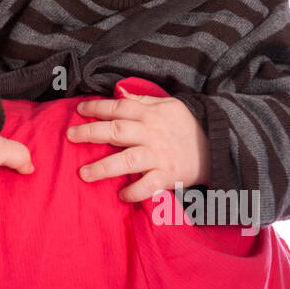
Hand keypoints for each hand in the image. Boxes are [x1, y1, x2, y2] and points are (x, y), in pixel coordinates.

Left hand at [66, 94, 209, 201]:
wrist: (220, 145)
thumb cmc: (187, 125)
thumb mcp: (167, 105)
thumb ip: (142, 100)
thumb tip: (118, 93)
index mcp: (150, 114)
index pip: (119, 107)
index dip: (98, 107)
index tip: (79, 110)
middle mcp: (152, 133)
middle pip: (117, 130)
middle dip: (91, 133)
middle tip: (70, 136)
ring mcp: (159, 155)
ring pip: (128, 160)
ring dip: (104, 167)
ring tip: (84, 173)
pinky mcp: (168, 175)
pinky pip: (148, 185)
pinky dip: (134, 191)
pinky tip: (120, 195)